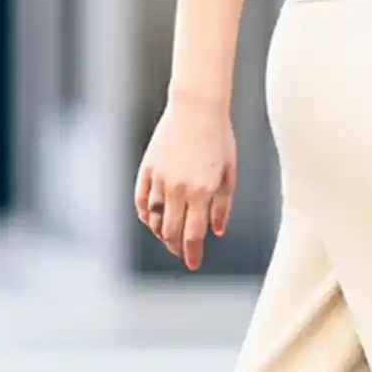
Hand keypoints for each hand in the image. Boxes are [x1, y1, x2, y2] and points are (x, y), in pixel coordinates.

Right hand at [134, 97, 236, 270]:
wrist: (197, 108)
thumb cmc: (219, 139)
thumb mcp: (229, 173)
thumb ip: (222, 205)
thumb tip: (216, 231)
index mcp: (202, 191)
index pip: (193, 234)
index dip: (192, 253)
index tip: (193, 264)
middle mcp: (178, 188)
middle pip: (172, 231)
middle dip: (176, 247)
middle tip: (182, 252)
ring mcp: (160, 178)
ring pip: (155, 218)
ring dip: (162, 231)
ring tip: (170, 236)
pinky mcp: (147, 168)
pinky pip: (142, 199)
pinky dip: (146, 213)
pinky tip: (152, 219)